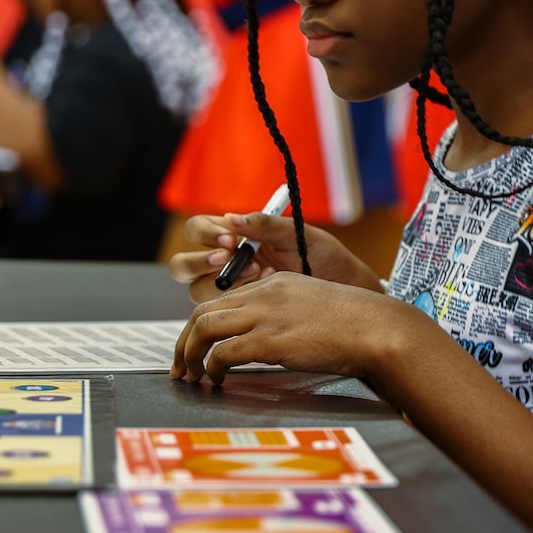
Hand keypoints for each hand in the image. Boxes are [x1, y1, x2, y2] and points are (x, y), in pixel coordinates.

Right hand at [168, 211, 382, 302]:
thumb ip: (267, 225)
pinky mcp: (243, 315)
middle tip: (228, 260)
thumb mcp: (299, 235)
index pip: (200, 229)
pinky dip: (239, 303)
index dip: (208, 234)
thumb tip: (234, 218)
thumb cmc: (326, 259)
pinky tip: (265, 293)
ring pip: (197, 291)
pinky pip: (221, 314)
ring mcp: (233, 290)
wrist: (347, 290)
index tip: (230, 240)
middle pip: (185, 263)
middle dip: (201, 261)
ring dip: (221, 284)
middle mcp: (229, 263)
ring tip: (256, 275)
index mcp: (238, 237)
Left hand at [171, 271, 415, 384]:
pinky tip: (217, 379)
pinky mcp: (270, 339)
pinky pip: (224, 352)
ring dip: (190, 355)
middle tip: (181, 366)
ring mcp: (265, 315)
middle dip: (183, 342)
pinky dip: (213, 367)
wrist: (374, 328)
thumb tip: (266, 340)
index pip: (222, 300)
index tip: (197, 347)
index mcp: (273, 284)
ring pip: (204, 328)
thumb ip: (284, 315)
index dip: (201, 326)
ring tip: (191, 376)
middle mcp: (263, 294)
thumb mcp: (311, 307)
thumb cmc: (353, 325)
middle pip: (202, 311)